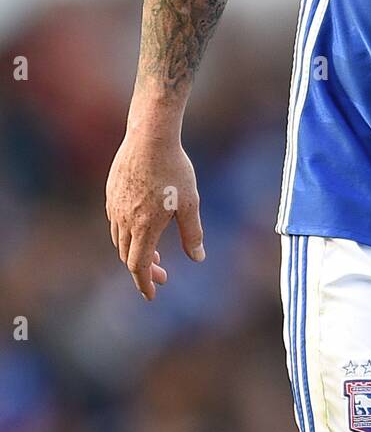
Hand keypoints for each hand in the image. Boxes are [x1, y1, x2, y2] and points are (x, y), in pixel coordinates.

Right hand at [105, 128, 204, 299]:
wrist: (150, 137)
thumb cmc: (174, 169)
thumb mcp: (190, 203)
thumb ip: (192, 233)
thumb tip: (198, 258)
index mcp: (144, 227)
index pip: (139, 266)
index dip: (145, 283)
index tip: (151, 295)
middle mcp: (124, 219)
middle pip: (127, 255)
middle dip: (144, 270)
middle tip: (162, 274)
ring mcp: (114, 205)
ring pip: (119, 239)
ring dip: (134, 251)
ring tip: (153, 253)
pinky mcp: (111, 192)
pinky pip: (114, 221)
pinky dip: (126, 233)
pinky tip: (140, 227)